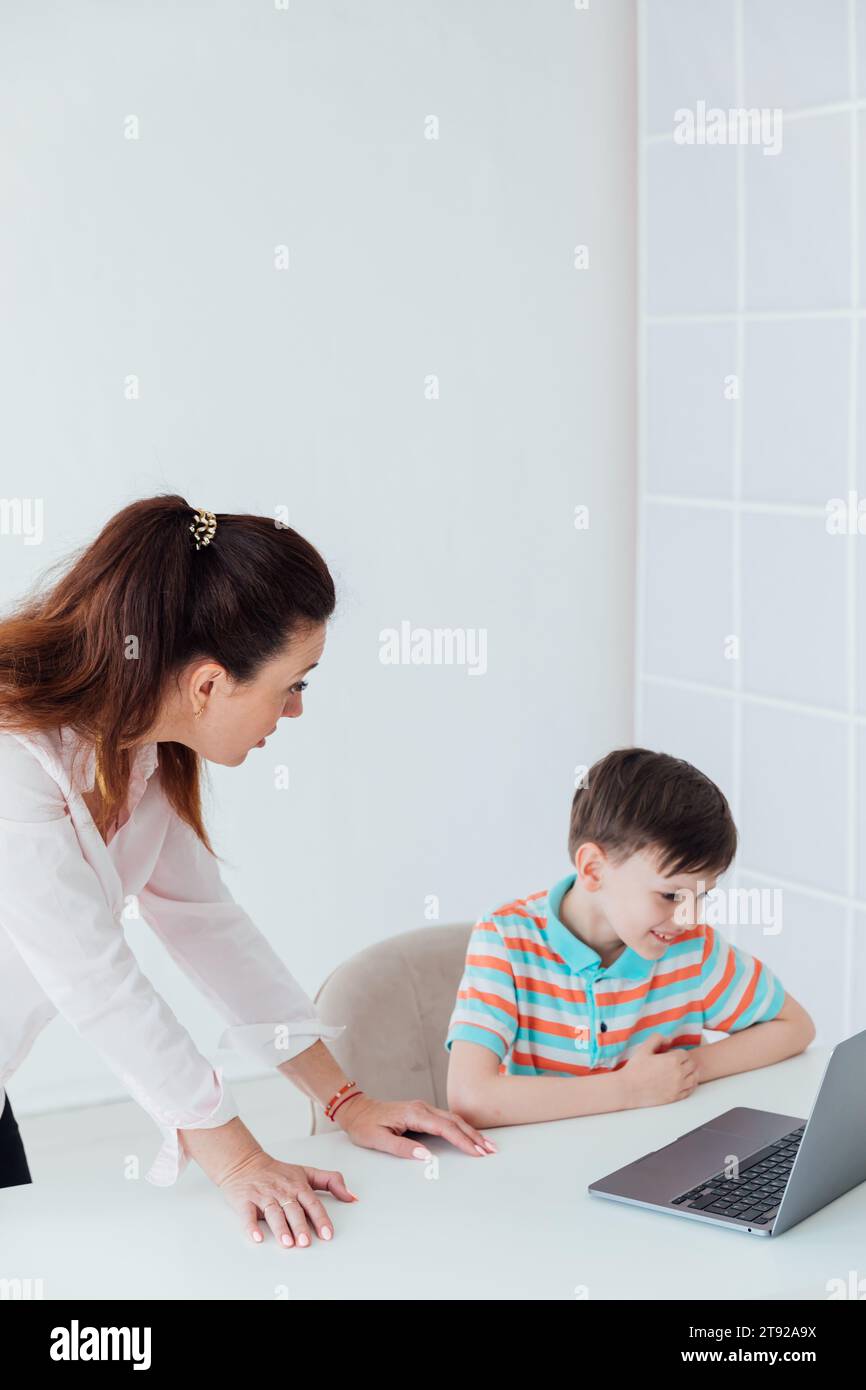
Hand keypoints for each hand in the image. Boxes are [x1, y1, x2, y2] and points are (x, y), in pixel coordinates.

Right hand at [216, 1149, 356, 1246]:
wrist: (246, 1163)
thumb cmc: (278, 1172)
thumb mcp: (307, 1172)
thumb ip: (331, 1181)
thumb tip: (351, 1197)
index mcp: (298, 1186)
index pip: (312, 1203)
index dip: (320, 1219)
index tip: (327, 1234)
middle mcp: (282, 1191)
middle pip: (293, 1210)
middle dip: (300, 1226)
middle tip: (306, 1242)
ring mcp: (263, 1196)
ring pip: (273, 1213)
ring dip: (280, 1228)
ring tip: (287, 1242)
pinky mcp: (245, 1201)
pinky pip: (248, 1215)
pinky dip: (251, 1226)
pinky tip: (257, 1237)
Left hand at [334, 1092, 497, 1159]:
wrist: (357, 1110)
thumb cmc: (365, 1126)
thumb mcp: (378, 1140)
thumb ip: (402, 1147)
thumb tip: (426, 1155)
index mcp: (414, 1114)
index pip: (445, 1128)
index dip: (463, 1141)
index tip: (477, 1152)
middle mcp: (422, 1108)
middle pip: (455, 1121)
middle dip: (474, 1136)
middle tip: (490, 1151)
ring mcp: (424, 1109)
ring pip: (453, 1119)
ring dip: (471, 1132)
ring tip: (486, 1145)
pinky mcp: (423, 1112)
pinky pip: (447, 1120)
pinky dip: (461, 1128)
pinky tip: (469, 1136)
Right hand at [620, 1036, 698, 1107]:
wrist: (628, 1089)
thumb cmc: (635, 1069)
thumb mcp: (644, 1048)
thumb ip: (657, 1039)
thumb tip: (669, 1039)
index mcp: (672, 1060)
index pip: (686, 1054)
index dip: (679, 1053)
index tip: (671, 1056)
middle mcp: (678, 1073)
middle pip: (692, 1065)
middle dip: (685, 1062)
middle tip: (676, 1063)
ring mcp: (678, 1087)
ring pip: (694, 1078)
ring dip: (690, 1073)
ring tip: (682, 1072)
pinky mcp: (675, 1097)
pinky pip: (690, 1090)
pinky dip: (689, 1085)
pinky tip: (682, 1083)